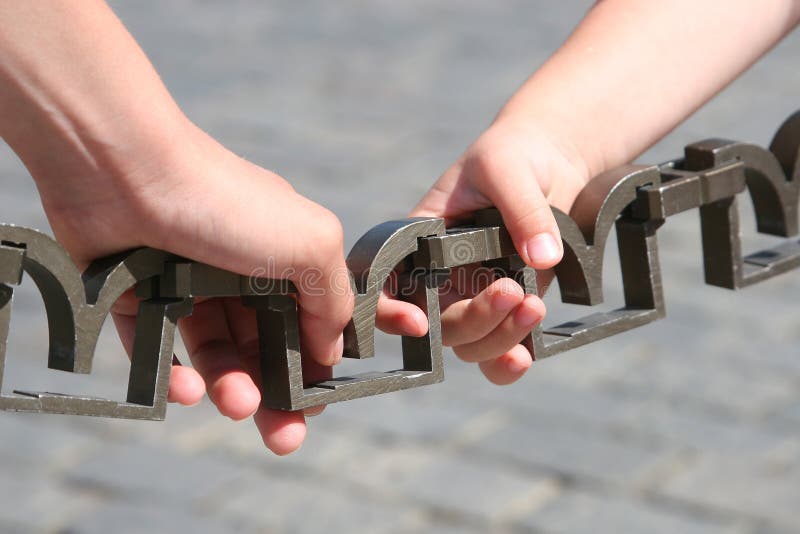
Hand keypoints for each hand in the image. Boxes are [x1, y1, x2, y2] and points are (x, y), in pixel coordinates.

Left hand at [33, 120, 352, 454]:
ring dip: (231, 386)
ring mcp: (188, 283)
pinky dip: (175, 375)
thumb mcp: (310, 244)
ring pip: (216, 352)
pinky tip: (187, 390)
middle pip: (264, 347)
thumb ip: (333, 300)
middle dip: (277, 394)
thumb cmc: (229, 203)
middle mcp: (240, 270)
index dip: (316, 367)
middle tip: (285, 438)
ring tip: (234, 404)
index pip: (309, 323)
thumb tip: (331, 349)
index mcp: (286, 256)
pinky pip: (159, 349)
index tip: (317, 405)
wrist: (127, 170)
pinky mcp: (138, 296)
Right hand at [378, 119, 588, 384]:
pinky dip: (509, 363)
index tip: (419, 321)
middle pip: (437, 325)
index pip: (385, 283)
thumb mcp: (508, 167)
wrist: (551, 160)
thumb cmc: (513, 154)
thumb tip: (542, 259)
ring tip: (535, 306)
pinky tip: (528, 355)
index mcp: (421, 241)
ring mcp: (474, 295)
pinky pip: (499, 352)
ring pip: (468, 344)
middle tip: (513, 291)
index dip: (389, 311)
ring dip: (499, 339)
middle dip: (473, 319)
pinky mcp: (508, 308)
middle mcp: (440, 275)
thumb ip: (522, 210)